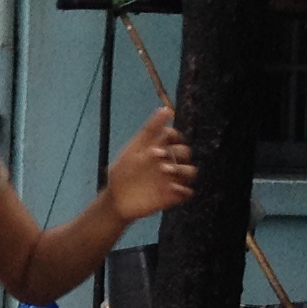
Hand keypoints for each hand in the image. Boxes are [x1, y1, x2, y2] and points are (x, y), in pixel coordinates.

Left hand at [103, 107, 195, 221]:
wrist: (115, 198)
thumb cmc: (122, 171)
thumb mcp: (134, 149)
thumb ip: (150, 130)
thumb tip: (166, 109)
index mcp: (159, 149)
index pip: (175, 137)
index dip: (173, 135)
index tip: (163, 136)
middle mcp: (169, 162)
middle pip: (185, 152)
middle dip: (176, 152)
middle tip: (158, 156)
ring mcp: (172, 179)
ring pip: (191, 171)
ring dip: (182, 169)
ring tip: (165, 171)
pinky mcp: (173, 196)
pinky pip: (187, 192)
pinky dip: (183, 190)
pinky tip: (172, 189)